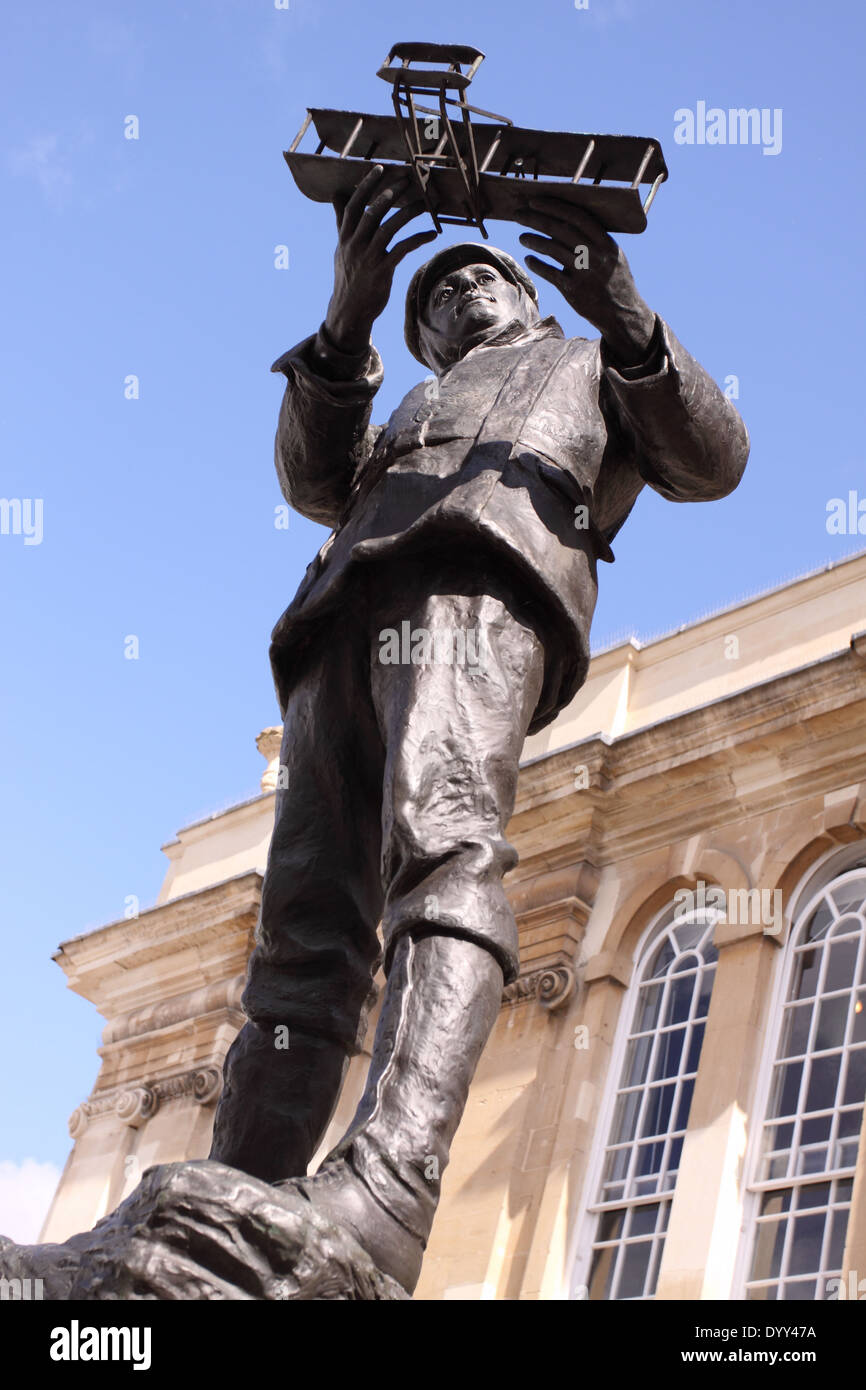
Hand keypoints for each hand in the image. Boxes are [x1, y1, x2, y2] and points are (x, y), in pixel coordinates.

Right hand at [324, 166, 436, 354]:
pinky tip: (432, 234)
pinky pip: (403, 249)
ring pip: (389, 228)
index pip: (354, 205)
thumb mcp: (341, 248)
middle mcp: (355, 244)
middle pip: (373, 212)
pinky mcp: (382, 271)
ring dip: (408, 213)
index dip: (366, 185)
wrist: (349, 311)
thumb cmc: (348, 276)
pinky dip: (418, 239)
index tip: (380, 168)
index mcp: (345, 237)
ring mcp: (369, 258)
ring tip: (424, 204)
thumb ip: (341, 221)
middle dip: (391, 193)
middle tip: (408, 179)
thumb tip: (336, 195)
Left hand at [516, 197, 655, 366]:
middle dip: (537, 219)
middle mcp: (595, 255)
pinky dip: (538, 265)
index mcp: (605, 242)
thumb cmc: (614, 280)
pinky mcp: (573, 291)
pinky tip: (529, 259)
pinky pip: (550, 273)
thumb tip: (567, 221)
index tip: (535, 201)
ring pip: (553, 250)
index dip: (554, 207)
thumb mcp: (613, 255)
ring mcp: (584, 273)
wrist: (622, 313)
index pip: (577, 217)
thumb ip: (595, 239)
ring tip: (522, 236)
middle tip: (519, 214)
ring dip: (534, 241)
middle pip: (561, 230)